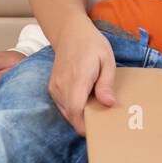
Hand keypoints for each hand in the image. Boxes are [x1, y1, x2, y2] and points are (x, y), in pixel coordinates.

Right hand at [47, 15, 116, 134]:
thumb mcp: (107, 60)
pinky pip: (64, 107)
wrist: (70, 32)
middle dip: (87, 122)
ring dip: (81, 115)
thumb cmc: (92, 45)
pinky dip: (75, 108)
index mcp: (77, 79)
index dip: (87, 126)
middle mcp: (62, 86)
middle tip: (105, 119)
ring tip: (97, 106)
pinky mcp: (52, 89)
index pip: (76, 111)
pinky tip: (87, 99)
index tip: (101, 130)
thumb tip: (108, 104)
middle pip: (72, 117)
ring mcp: (55, 88)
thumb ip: (106, 83)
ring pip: (67, 114)